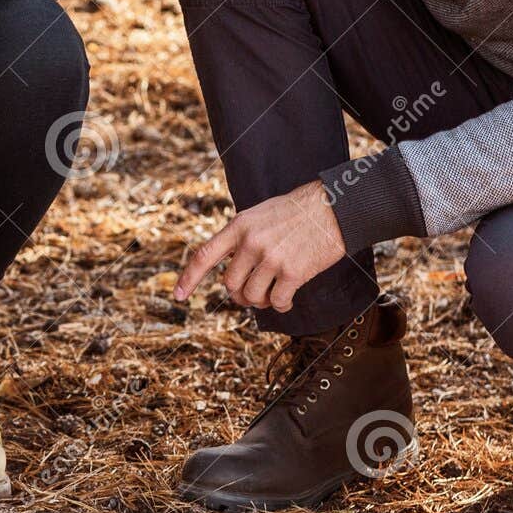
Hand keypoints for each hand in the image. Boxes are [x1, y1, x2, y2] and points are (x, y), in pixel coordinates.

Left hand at [174, 180, 348, 312]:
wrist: (334, 207)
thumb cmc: (297, 212)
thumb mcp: (259, 215)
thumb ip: (241, 238)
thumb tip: (231, 274)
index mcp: (239, 226)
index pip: (205, 255)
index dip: (189, 278)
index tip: (179, 296)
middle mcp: (251, 243)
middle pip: (230, 284)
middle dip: (239, 294)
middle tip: (254, 292)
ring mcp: (271, 258)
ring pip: (251, 297)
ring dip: (261, 301)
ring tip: (273, 293)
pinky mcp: (293, 272)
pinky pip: (277, 301)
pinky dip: (281, 306)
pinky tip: (287, 299)